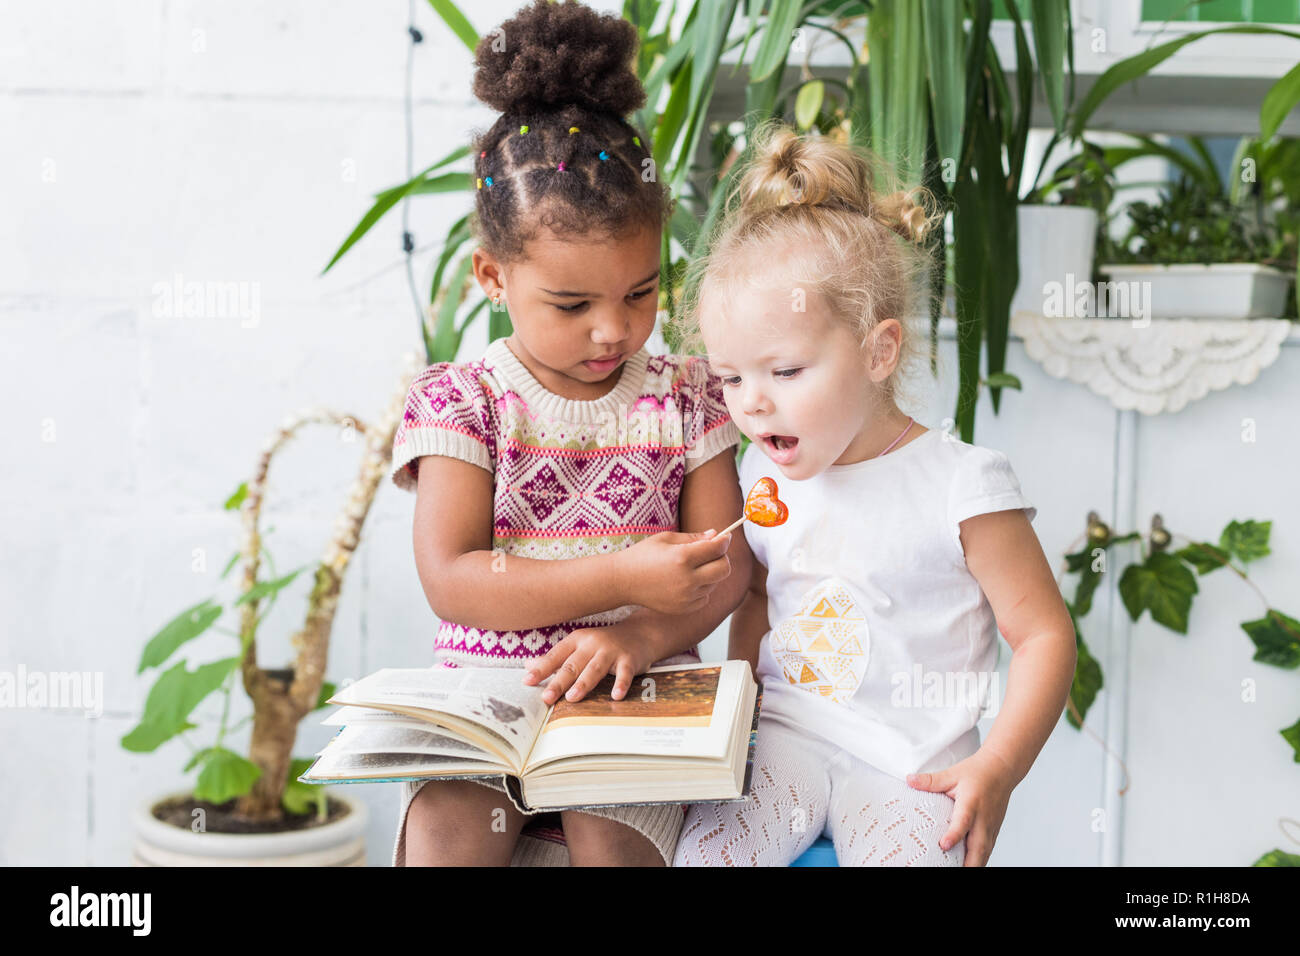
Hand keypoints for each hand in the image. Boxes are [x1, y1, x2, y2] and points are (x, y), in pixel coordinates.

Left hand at [522, 619, 654, 705]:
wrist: (639, 633)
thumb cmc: (604, 644)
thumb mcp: (579, 646)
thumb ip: (555, 658)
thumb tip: (527, 665)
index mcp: (576, 640)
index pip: (556, 656)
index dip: (541, 668)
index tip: (527, 681)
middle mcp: (592, 644)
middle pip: (573, 665)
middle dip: (559, 682)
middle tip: (547, 697)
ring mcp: (611, 651)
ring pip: (595, 668)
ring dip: (583, 683)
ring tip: (572, 698)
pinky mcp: (629, 659)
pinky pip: (624, 673)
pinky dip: (621, 684)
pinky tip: (616, 696)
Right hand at [615, 529, 732, 614]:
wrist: (622, 581)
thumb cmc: (643, 555)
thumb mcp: (666, 539)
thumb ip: (694, 538)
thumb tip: (717, 536)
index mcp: (682, 557)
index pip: (717, 548)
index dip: (724, 541)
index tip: (724, 537)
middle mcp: (687, 579)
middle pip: (724, 569)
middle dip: (722, 558)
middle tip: (713, 552)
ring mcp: (686, 597)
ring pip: (715, 583)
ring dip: (709, 573)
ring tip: (690, 567)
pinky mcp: (684, 608)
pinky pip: (705, 597)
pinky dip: (701, 589)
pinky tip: (684, 582)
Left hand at [905, 748, 1016, 866]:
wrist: (1002, 769)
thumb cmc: (978, 772)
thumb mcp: (952, 774)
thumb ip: (931, 781)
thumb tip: (909, 780)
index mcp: (971, 803)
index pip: (963, 821)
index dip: (954, 834)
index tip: (944, 845)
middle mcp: (983, 818)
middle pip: (979, 846)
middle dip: (970, 863)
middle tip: (956, 870)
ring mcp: (991, 826)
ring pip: (985, 852)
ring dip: (975, 864)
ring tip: (963, 872)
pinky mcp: (994, 831)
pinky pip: (988, 849)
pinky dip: (980, 860)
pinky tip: (970, 866)